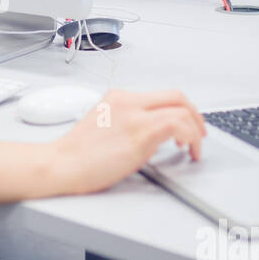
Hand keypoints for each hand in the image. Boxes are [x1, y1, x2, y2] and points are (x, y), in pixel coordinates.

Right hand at [48, 88, 204, 196]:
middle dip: (194, 115)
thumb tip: (153, 134)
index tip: (186, 125)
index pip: (160, 95)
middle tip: (198, 133)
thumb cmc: (77, 155)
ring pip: (181, 108)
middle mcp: (127, 101)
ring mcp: (134, 115)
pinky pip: (177, 124)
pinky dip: (189, 136)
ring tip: (194, 147)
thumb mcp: (103, 126)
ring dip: (195, 128)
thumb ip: (127, 122)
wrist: (60, 164)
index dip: (181, 109)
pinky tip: (186, 149)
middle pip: (176, 96)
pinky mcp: (140, 132)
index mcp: (118, 98)